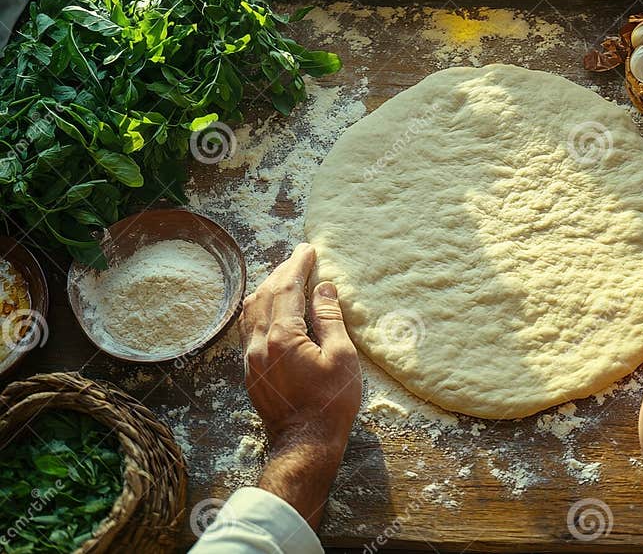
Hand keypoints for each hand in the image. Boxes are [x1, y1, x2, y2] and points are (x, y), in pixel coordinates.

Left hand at [237, 243, 362, 527]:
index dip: (298, 265)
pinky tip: (273, 310)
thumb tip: (324, 289)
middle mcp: (259, 343)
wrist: (305, 443)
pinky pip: (249, 328)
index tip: (308, 249)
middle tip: (300, 259)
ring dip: (267, 289)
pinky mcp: (250, 371)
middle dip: (282, 272)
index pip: (287, 287)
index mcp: (283, 336)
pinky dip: (261, 309)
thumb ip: (330, 319)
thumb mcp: (341, 357)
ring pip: (250, 311)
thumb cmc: (330, 403)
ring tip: (286, 279)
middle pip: (265, 294)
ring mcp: (250, 358)